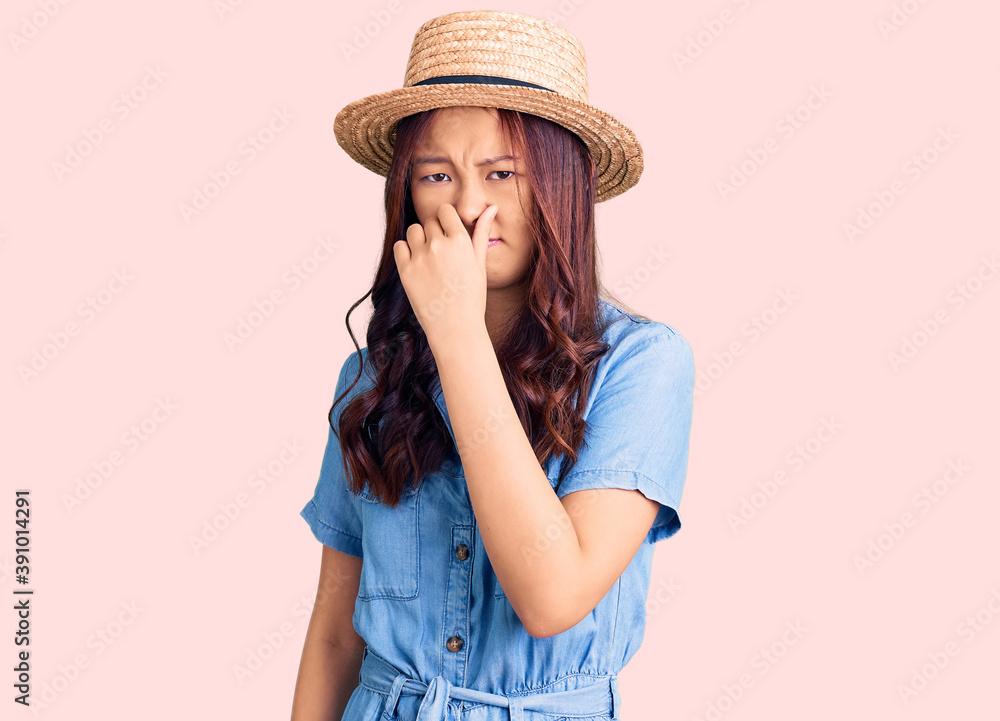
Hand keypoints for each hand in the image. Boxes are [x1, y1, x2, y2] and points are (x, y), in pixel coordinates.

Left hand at [393, 203, 498, 351]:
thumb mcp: (480, 263)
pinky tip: (418, 266)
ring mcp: (420, 257)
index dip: (446, 221)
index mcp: (460, 241)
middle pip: (430, 222)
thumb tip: (492, 207)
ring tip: (429, 260)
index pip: (445, 211)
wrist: (455, 328)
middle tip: (442, 256)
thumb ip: (482, 232)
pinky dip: (406, 252)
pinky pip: (399, 246)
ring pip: (413, 230)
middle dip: (435, 233)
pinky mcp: (405, 270)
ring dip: (419, 239)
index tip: (449, 235)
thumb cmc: (471, 298)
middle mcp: (439, 245)